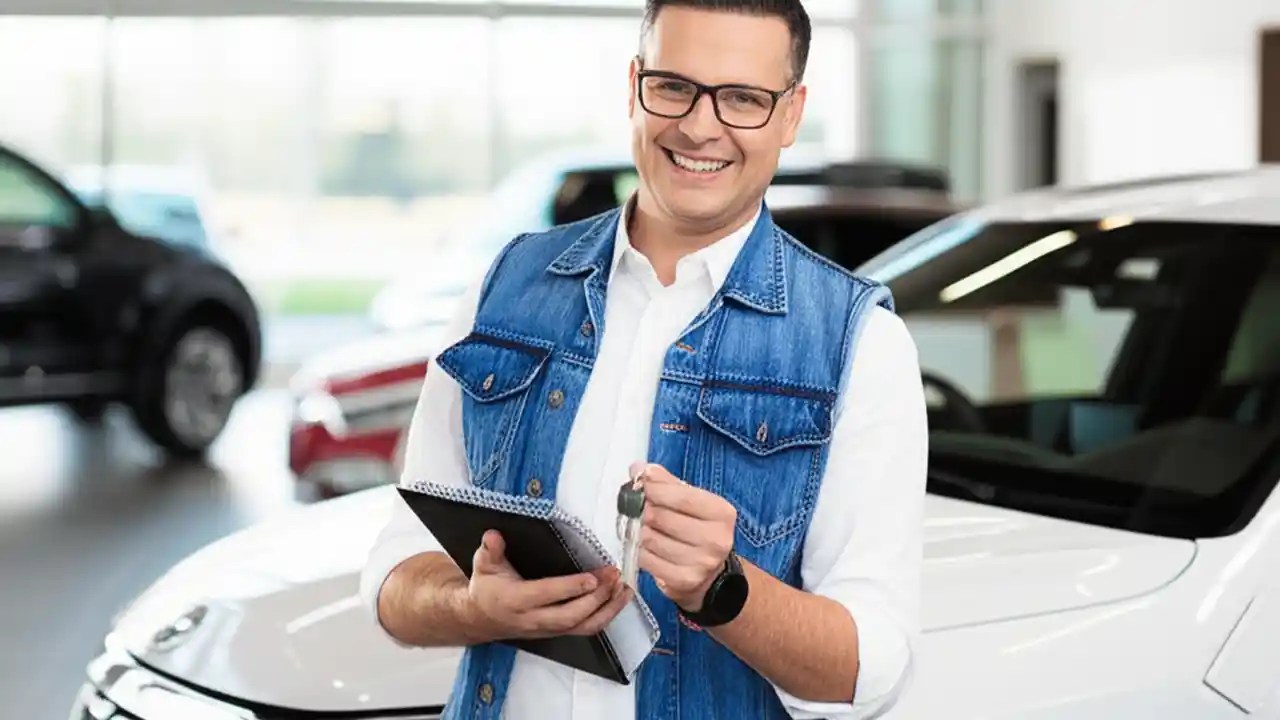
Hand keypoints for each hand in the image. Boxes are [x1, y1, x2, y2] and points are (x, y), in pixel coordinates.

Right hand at [467, 530, 631, 639]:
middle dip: (597, 597)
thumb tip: (493, 535)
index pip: (547, 595)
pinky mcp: (559, 632)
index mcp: (516, 601)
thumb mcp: (483, 566)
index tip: (592, 577)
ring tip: (624, 587)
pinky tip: (620, 598)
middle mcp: (534, 619)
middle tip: (614, 576)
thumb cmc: (487, 589)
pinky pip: (587, 629)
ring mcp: (549, 629)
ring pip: (583, 626)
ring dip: (607, 608)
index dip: (570, 588)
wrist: (483, 619)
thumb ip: (490, 550)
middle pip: (571, 615)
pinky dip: (607, 615)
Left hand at [632, 462, 736, 611]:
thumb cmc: (698, 531)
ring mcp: (701, 563)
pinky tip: (644, 546)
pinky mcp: (683, 580)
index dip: (655, 488)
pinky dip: (639, 550)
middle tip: (634, 506)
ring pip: (650, 538)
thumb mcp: (692, 502)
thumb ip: (666, 483)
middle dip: (642, 509)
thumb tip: (637, 468)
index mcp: (721, 513)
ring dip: (638, 530)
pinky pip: (646, 559)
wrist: (711, 576)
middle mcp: (716, 539)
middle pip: (661, 517)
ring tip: (639, 526)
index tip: (640, 482)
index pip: (681, 496)